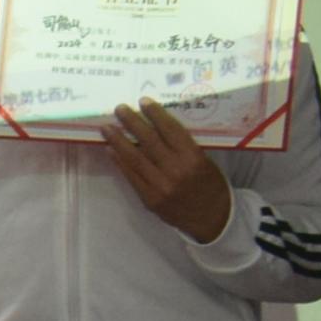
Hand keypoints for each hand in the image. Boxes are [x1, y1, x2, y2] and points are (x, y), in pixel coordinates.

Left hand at [100, 102, 233, 242]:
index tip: (143, 101)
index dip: (155, 114)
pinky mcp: (149, 199)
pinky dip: (120, 162)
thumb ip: (182, 147)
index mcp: (193, 158)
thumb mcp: (204, 161)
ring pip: (135, 158)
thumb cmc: (211, 185)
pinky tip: (111, 150)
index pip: (170, 130)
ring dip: (118, 141)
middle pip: (149, 141)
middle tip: (119, 108)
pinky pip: (131, 176)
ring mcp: (160, 186)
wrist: (212, 219)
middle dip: (132, 122)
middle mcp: (176, 170)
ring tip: (107, 128)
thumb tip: (156, 127)